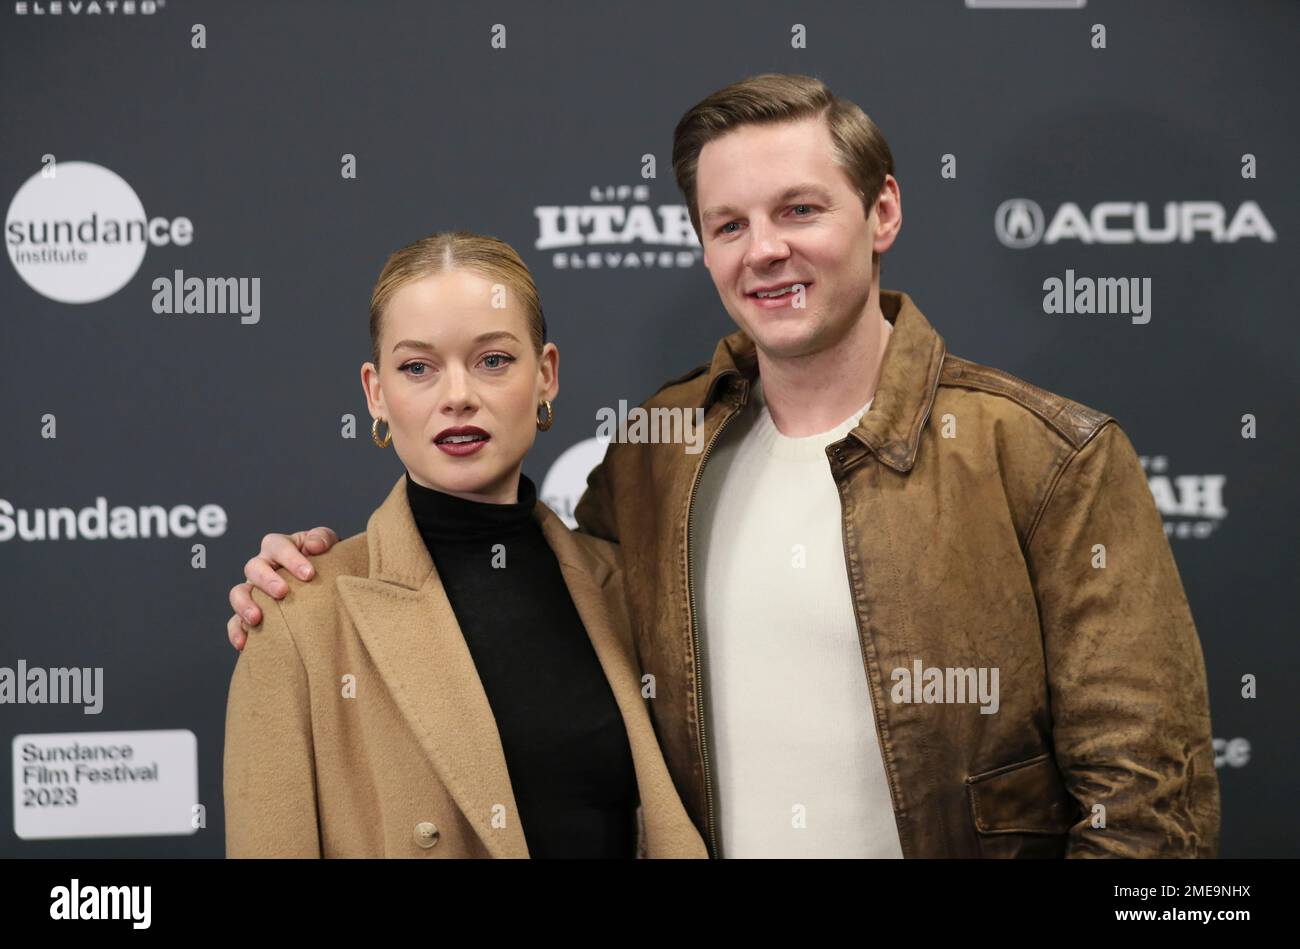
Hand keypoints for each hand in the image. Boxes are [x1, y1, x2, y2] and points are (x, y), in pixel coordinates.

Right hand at [226, 527, 338, 649]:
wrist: (324, 583)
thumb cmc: (324, 560)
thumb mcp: (328, 544)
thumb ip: (322, 538)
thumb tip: (314, 546)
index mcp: (279, 547)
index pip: (278, 546)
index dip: (291, 558)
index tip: (309, 574)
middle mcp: (262, 566)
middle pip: (253, 567)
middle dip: (266, 580)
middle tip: (282, 593)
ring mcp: (253, 590)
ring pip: (238, 593)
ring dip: (244, 605)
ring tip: (257, 618)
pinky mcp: (249, 613)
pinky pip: (235, 622)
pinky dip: (236, 631)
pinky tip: (244, 643)